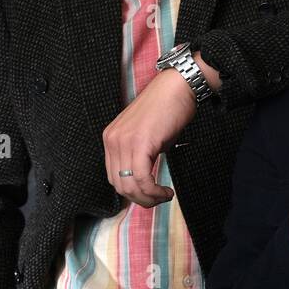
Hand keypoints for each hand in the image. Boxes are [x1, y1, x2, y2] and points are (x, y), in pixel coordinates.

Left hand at [102, 67, 196, 206]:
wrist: (177, 87)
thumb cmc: (167, 108)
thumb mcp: (146, 135)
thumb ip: (140, 155)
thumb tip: (145, 180)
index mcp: (111, 138)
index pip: (113, 176)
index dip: (131, 191)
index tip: (148, 195)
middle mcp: (112, 140)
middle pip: (119, 185)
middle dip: (140, 199)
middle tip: (158, 200)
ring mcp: (124, 142)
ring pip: (129, 185)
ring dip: (148, 198)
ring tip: (164, 196)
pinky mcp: (140, 144)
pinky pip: (142, 178)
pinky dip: (154, 191)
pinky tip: (166, 191)